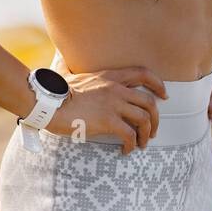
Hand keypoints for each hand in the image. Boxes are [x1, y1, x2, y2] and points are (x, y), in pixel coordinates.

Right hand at [46, 67, 168, 154]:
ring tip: (141, 144)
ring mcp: (113, 104)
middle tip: (152, 131)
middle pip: (149, 101)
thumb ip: (69, 66)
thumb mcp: (66, 73)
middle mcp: (116, 89)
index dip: (157, 84)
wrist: (47, 104)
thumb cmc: (54, 92)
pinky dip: (132, 144)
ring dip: (146, 134)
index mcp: (109, 76)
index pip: (143, 73)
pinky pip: (129, 134)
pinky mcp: (108, 121)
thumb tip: (61, 60)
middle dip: (155, 118)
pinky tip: (126, 150)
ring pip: (144, 119)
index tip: (164, 95)